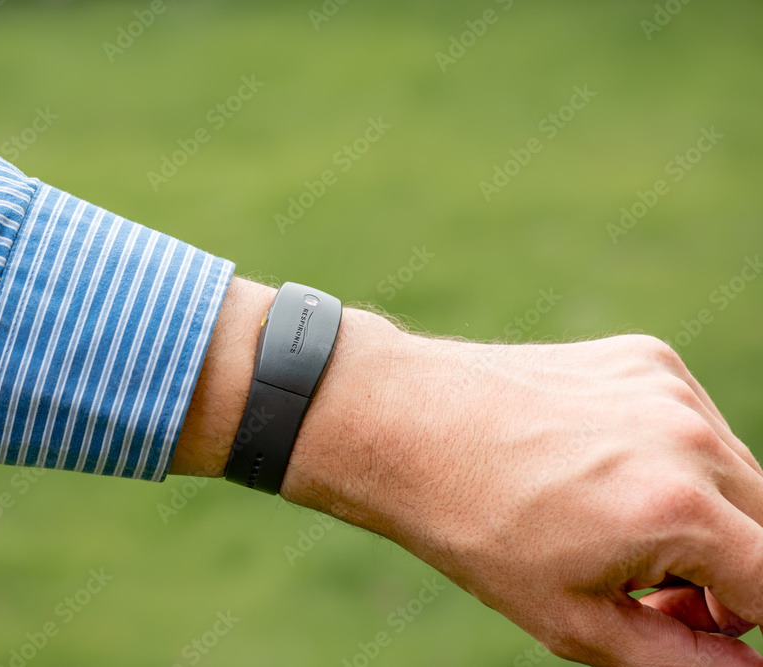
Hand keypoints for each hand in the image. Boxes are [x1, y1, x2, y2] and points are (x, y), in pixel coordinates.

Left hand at [283, 325, 762, 664]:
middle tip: (656, 592)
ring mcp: (667, 387)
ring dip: (706, 513)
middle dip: (732, 572)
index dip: (745, 618)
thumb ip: (680, 660)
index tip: (695, 621)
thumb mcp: (572, 621)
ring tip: (618, 530)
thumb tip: (742, 664)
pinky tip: (602, 470)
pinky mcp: (645, 357)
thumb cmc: (473, 526)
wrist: (406, 426)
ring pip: (736, 473)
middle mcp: (687, 437)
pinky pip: (693, 423)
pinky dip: (672, 458)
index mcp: (677, 509)